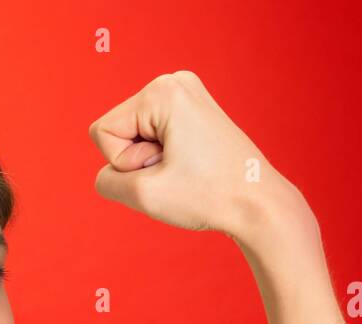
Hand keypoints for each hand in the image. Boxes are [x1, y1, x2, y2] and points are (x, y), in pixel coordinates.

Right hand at [88, 71, 300, 245]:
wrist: (258, 203)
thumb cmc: (208, 197)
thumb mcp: (142, 195)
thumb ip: (106, 181)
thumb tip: (110, 173)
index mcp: (162, 90)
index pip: (103, 132)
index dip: (124, 163)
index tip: (163, 169)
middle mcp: (173, 82)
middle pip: (118, 130)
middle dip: (139, 160)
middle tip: (177, 171)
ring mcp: (186, 93)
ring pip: (134, 136)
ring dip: (151, 162)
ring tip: (186, 169)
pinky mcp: (192, 110)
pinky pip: (152, 137)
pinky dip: (164, 158)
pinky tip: (191, 165)